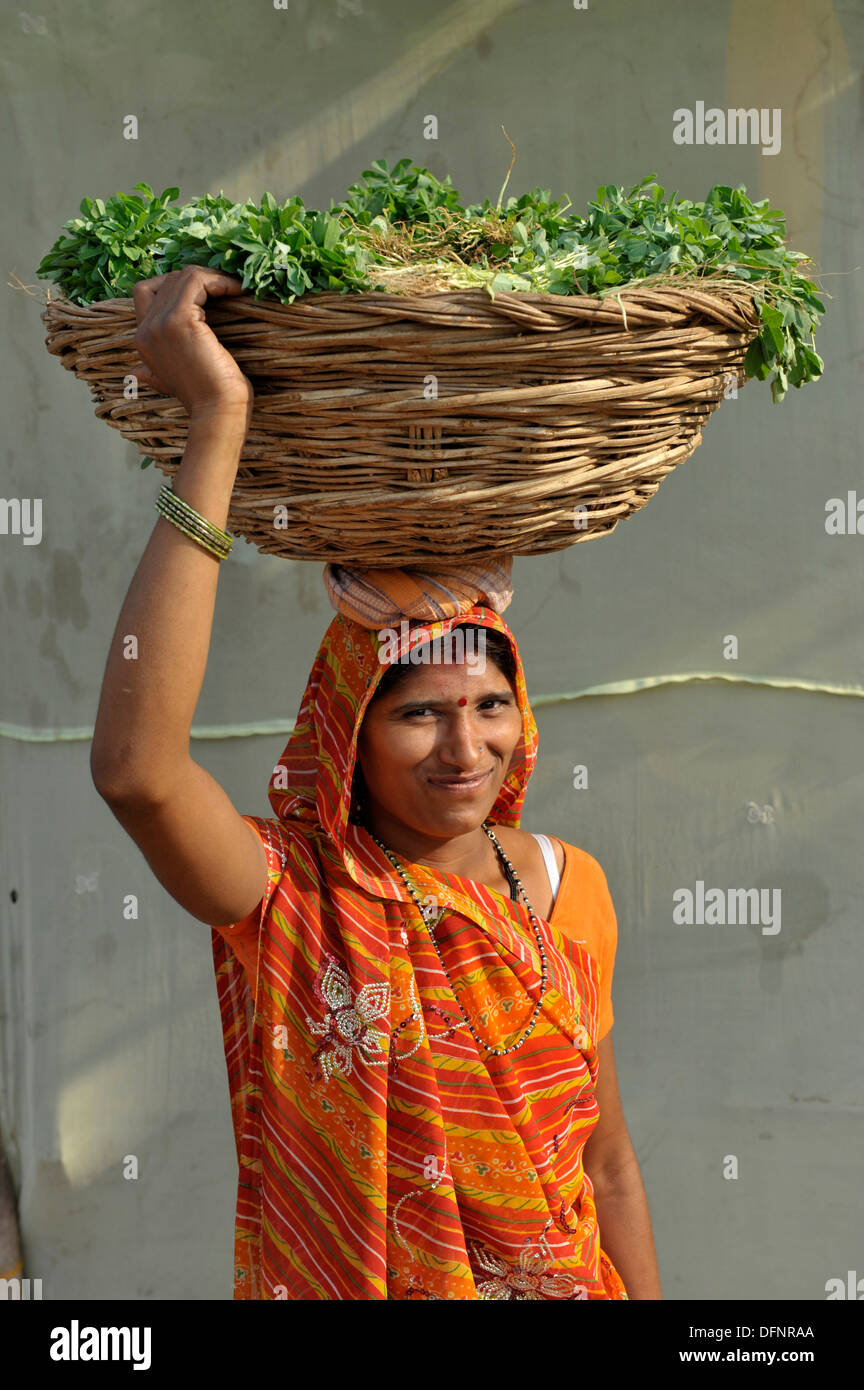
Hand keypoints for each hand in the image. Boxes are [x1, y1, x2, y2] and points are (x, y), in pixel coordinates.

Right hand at [131, 266, 253, 421]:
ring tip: (234, 286)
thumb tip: (136, 374)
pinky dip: (218, 280)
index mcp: (142, 342)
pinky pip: (196, 282)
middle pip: (166, 280)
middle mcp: (145, 330)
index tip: (208, 293)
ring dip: (211, 277)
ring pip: (181, 277)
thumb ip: (152, 374)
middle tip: (226, 287)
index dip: (176, 285)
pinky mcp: (180, 321)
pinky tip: (237, 289)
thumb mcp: (171, 384)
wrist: (217, 414)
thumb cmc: (206, 400)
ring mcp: (160, 324)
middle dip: (198, 279)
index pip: (146, 292)